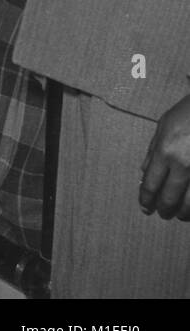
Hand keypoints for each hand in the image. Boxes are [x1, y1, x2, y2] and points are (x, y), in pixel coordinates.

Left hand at [140, 93, 189, 220]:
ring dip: (184, 213)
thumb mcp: (162, 127)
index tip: (145, 208)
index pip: (151, 184)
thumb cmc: (187, 114)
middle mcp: (183, 165)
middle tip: (162, 215)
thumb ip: (153, 152)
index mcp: (165, 152)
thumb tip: (144, 174)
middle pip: (171, 197)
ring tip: (180, 215)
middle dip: (164, 209)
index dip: (146, 199)